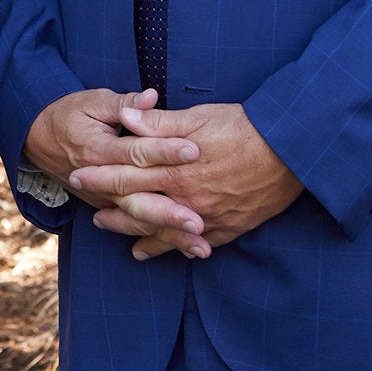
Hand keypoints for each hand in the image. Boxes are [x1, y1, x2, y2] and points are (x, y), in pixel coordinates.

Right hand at [25, 87, 209, 256]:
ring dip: (169, 236)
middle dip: (169, 213)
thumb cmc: (69, 115)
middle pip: (138, 199)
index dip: (164, 151)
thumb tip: (151, 97)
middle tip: (198, 221)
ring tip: (200, 247)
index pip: (135, 152)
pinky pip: (134, 227)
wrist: (37, 137)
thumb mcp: (93, 101)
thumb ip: (124, 103)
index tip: (194, 151)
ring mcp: (102, 198)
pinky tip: (186, 249)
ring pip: (138, 220)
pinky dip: (160, 241)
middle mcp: (99, 181)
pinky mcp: (106, 206)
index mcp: (98, 150)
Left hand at [67, 101, 301, 260]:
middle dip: (114, 212)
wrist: (293, 150)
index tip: (78, 176)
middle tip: (93, 218)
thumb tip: (126, 117)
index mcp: (173, 169)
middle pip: (139, 209)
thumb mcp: (198, 117)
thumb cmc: (244, 127)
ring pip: (164, 232)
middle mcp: (185, 197)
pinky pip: (196, 243)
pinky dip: (177, 249)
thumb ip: (158, 122)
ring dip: (140, 236)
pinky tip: (165, 253)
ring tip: (123, 242)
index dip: (100, 176)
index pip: (126, 174)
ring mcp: (206, 216)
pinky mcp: (228, 226)